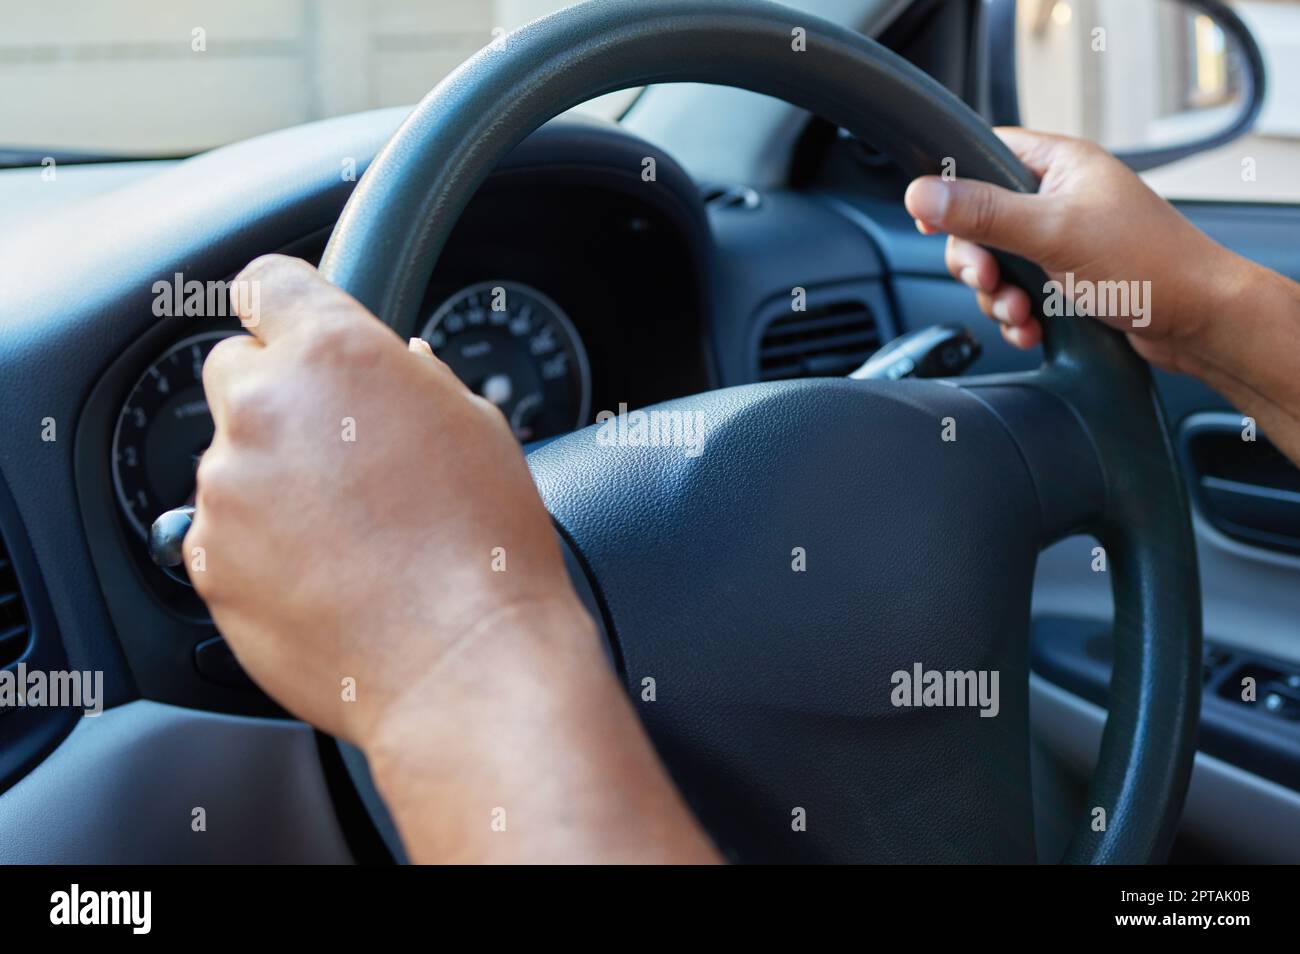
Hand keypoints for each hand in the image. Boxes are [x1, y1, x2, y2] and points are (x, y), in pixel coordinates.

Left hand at [186, 255, 718, 862]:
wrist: (464, 663)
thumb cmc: (488, 551)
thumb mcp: (478, 430)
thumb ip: (415, 379)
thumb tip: (396, 367)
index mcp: (337, 354)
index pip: (268, 283)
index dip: (283, 307)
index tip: (287, 326)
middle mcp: (265, 407)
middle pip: (234, 368)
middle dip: (276, 395)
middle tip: (339, 448)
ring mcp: (227, 486)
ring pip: (229, 456)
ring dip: (270, 476)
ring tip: (347, 530)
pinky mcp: (207, 558)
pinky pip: (220, 529)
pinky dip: (256, 542)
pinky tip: (323, 571)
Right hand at [904, 126, 1299, 469]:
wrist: (1199, 322)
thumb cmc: (1149, 264)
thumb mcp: (1052, 232)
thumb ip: (983, 212)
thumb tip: (922, 193)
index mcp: (1059, 164)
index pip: (982, 155)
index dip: (950, 187)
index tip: (929, 220)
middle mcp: (1059, 197)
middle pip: (979, 221)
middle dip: (976, 261)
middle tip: (987, 280)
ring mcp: (1062, 240)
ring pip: (995, 265)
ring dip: (997, 297)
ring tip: (1020, 313)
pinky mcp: (1066, 279)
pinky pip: (1017, 293)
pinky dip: (1016, 315)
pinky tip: (1031, 327)